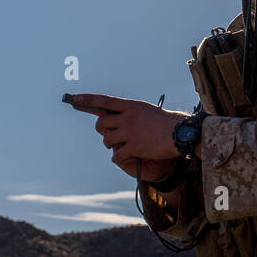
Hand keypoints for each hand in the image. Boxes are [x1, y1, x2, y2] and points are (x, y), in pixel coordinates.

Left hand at [69, 93, 190, 173]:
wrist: (181, 133)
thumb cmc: (166, 122)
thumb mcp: (147, 111)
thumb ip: (130, 113)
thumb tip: (112, 115)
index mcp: (131, 106)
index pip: (105, 101)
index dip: (89, 100)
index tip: (76, 99)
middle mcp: (127, 117)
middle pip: (101, 123)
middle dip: (103, 130)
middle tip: (109, 133)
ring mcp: (130, 132)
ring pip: (107, 140)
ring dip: (111, 144)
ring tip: (122, 145)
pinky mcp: (134, 147)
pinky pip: (116, 154)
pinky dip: (119, 157)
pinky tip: (128, 156)